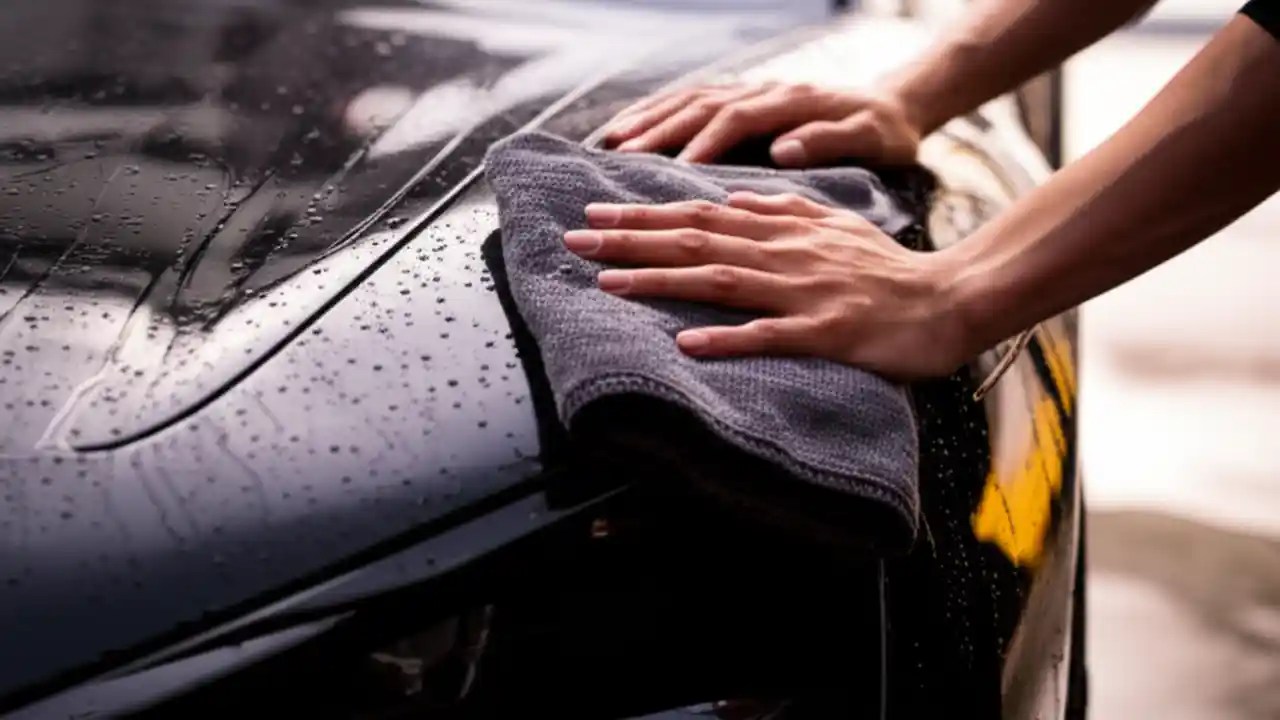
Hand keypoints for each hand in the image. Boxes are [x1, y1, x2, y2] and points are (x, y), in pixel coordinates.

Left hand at [562, 192, 971, 379]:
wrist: (948, 300)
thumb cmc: (885, 270)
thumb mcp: (832, 225)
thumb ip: (782, 210)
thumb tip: (732, 198)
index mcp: (784, 228)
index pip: (700, 215)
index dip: (645, 215)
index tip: (596, 214)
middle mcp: (786, 253)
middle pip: (697, 241)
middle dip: (633, 239)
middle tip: (576, 239)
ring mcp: (805, 292)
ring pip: (722, 281)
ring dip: (662, 282)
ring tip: (608, 283)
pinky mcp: (828, 333)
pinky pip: (771, 335)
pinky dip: (728, 337)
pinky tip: (687, 344)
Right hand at [601, 82, 922, 167]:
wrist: (894, 106)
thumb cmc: (884, 133)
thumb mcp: (873, 138)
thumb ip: (830, 141)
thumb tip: (784, 148)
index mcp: (792, 101)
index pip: (737, 118)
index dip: (704, 142)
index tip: (676, 170)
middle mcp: (763, 89)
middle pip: (700, 105)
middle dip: (658, 130)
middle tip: (620, 158)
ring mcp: (749, 90)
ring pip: (688, 99)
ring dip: (648, 119)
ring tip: (609, 144)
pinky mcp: (741, 97)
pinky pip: (690, 100)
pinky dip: (656, 112)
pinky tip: (628, 130)